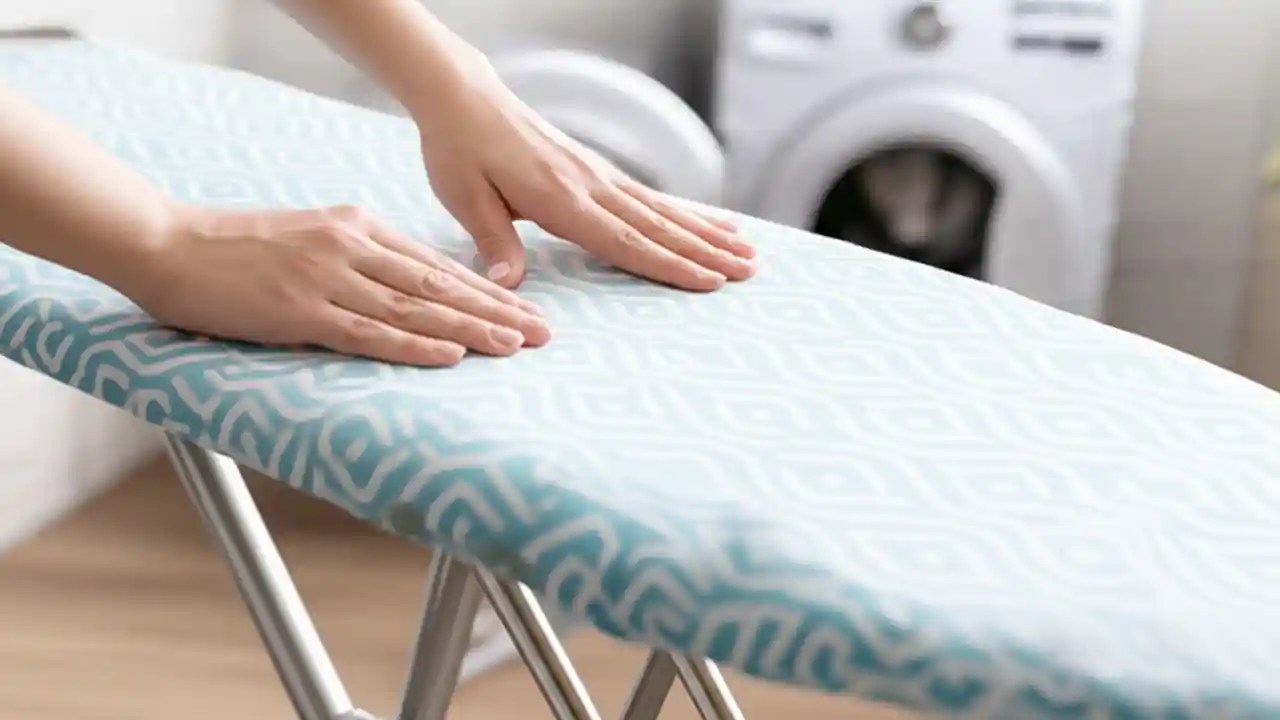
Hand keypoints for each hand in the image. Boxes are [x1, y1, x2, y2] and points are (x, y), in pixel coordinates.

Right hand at [126, 204, 550, 366]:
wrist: (169, 245)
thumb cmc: (238, 249)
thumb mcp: (311, 238)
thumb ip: (359, 257)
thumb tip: (406, 287)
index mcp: (358, 228)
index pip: (435, 265)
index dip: (485, 291)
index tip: (525, 311)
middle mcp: (353, 248)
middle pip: (439, 286)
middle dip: (497, 312)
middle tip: (544, 334)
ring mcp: (328, 279)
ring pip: (415, 308)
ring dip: (470, 330)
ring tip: (515, 347)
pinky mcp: (301, 310)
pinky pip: (368, 332)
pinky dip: (413, 345)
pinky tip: (451, 355)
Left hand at [413, 56, 756, 291]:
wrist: (464, 98)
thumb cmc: (459, 150)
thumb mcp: (465, 198)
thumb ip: (494, 243)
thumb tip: (510, 285)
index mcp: (560, 198)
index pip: (624, 240)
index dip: (668, 265)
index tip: (708, 282)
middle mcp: (590, 185)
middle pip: (658, 226)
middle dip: (706, 252)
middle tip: (749, 271)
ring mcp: (599, 175)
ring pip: (664, 210)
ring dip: (707, 233)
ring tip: (747, 251)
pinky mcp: (598, 170)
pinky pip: (651, 196)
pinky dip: (686, 212)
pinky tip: (709, 222)